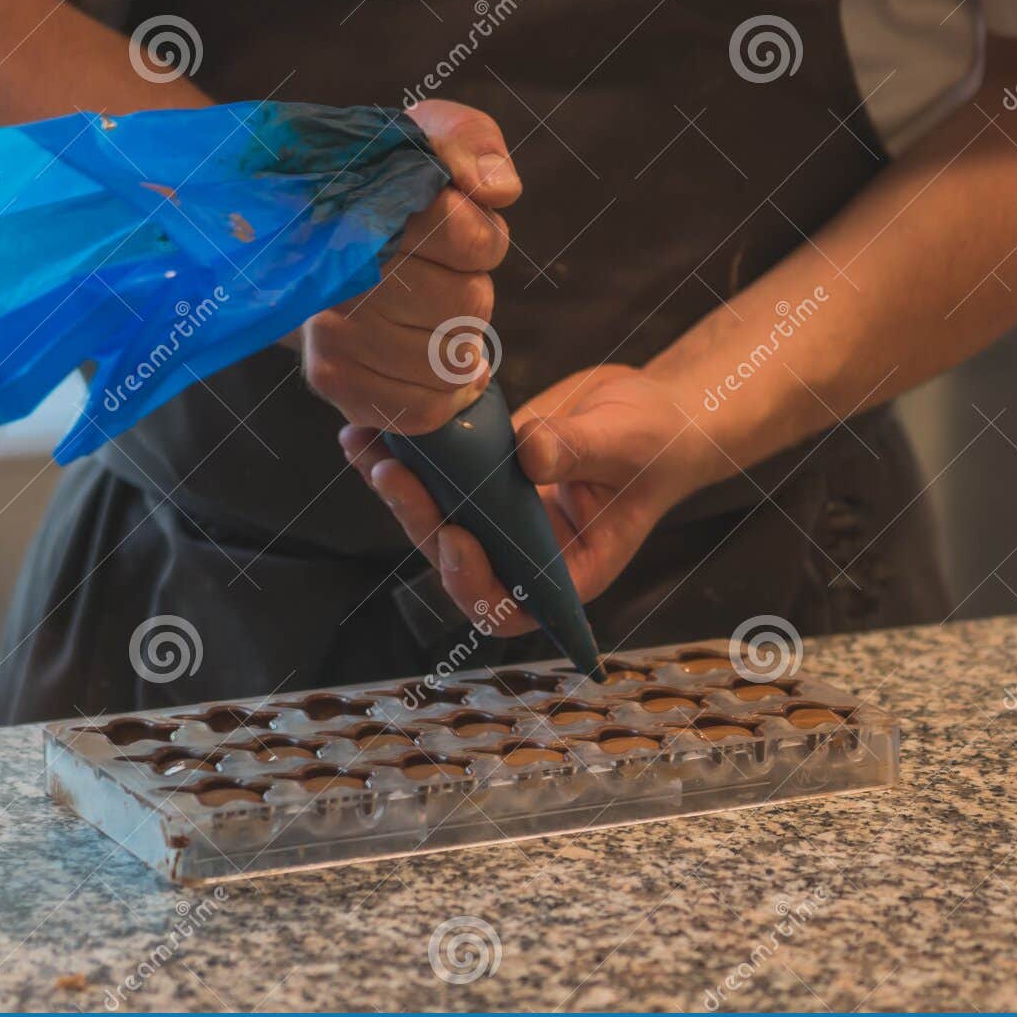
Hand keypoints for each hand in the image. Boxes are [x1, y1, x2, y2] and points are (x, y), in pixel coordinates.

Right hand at [298, 100, 521, 434]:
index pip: (472, 240)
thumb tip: (497, 190)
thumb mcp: (424, 139)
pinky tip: (431, 370)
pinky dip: (441, 396)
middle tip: (440, 279)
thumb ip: (468, 141)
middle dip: (471, 291)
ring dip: (458, 344)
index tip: (460, 232)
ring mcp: (330, 332)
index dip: (482, 239)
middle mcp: (341, 274)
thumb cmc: (386, 190)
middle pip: (467, 303)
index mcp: (367, 206)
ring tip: (431, 321)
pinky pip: (420, 410)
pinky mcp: (331, 380)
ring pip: (448, 361)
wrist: (307, 238)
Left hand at [339, 365, 711, 633]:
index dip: (474, 587)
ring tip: (362, 441)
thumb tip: (528, 453)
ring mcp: (495, 521)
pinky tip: (366, 426)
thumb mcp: (626, 443)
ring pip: (432, 519)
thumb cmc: (654, 442)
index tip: (456, 541)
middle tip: (393, 473)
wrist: (646, 411)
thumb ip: (579, 451)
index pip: (510, 606)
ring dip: (394, 487)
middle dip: (419, 520)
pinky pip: (430, 481)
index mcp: (566, 572)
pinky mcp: (475, 484)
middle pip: (456, 561)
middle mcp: (522, 555)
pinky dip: (397, 456)